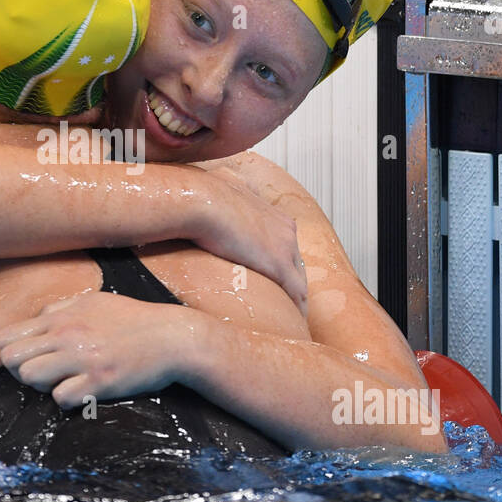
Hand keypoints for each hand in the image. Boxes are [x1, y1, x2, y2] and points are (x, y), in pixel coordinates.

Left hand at [0, 293, 197, 407]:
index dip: (13, 352)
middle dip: (20, 371)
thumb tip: (40, 318)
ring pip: (30, 377)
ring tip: (62, 382)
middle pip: (11, 360)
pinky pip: (61, 398)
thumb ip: (62, 308)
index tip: (32, 357)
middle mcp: (66, 335)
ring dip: (41, 385)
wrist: (172, 338)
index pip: (6, 338)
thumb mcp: (95, 301)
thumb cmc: (134, 318)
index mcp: (62, 316)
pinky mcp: (99, 382)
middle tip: (44, 374)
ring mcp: (82, 359)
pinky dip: (67, 399)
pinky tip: (82, 392)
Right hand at [193, 172, 308, 319]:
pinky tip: (294, 322)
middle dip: (292, 279)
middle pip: (297, 261)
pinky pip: (296, 293)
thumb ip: (229, 185)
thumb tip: (219, 179)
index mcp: (273, 213)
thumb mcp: (223, 182)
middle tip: (286, 300)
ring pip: (300, 279)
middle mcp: (286, 230)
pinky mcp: (278, 266)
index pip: (285, 242)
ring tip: (291, 316)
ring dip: (296, 297)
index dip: (280, 259)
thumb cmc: (205, 193)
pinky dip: (297, 308)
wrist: (201, 200)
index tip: (271, 273)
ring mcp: (285, 248)